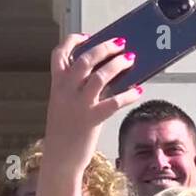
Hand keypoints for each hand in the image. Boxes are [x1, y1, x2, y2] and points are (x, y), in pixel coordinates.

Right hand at [35, 34, 143, 195]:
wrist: (59, 159)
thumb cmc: (64, 132)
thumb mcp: (64, 105)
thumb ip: (77, 88)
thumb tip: (105, 74)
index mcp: (56, 85)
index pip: (59, 54)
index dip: (73, 41)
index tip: (87, 36)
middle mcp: (65, 91)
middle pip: (86, 59)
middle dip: (105, 48)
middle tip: (121, 43)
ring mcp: (78, 105)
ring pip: (100, 76)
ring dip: (118, 64)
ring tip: (131, 59)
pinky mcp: (92, 119)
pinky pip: (114, 102)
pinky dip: (129, 93)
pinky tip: (138, 90)